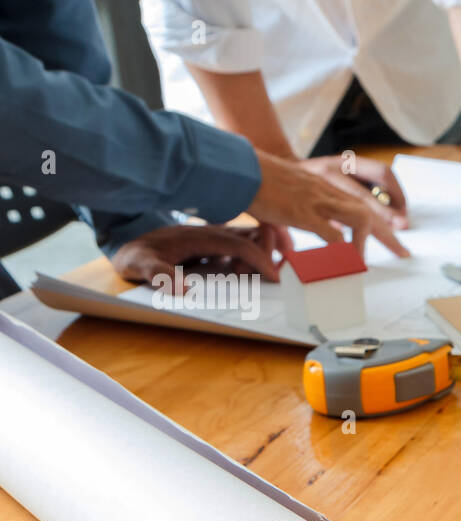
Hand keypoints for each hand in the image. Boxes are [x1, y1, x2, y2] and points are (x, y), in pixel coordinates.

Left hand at [111, 224, 279, 292]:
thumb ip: (159, 275)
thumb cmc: (134, 256)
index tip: (274, 277)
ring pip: (250, 234)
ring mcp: (212, 235)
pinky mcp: (213, 241)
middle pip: (252, 232)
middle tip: (258, 276)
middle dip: (265, 252)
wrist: (125, 241)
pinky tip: (250, 269)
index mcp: (197, 237)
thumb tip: (184, 289)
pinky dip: (256, 251)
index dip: (259, 259)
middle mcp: (209, 232)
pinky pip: (243, 241)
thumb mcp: (138, 266)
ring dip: (261, 251)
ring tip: (255, 274)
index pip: (239, 243)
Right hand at [247, 151, 409, 257]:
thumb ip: (291, 223)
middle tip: (403, 253)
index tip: (394, 230)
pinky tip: (343, 262)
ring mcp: (317, 199)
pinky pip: (332, 235)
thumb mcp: (284, 199)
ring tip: (368, 261)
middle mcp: (328, 188)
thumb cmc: (258, 182)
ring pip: (359, 217)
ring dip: (367, 242)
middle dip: (388, 233)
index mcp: (327, 181)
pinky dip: (341, 251)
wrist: (239, 168)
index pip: (365, 196)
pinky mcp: (303, 213)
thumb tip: (287, 249)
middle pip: (370, 209)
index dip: (383, 214)